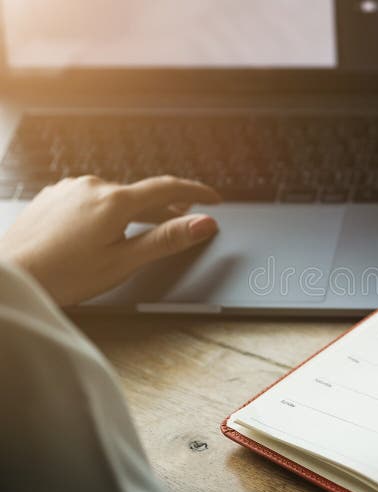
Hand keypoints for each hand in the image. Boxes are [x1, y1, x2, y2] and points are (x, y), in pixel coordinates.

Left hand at [0, 175, 221, 305]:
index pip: (168, 188)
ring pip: (115, 197)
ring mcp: (70, 189)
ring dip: (133, 212)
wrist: (8, 276)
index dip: (196, 193)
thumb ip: (167, 239)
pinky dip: (107, 212)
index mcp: (115, 201)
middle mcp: (92, 186)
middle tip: (184, 221)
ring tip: (139, 234)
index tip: (214, 198)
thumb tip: (204, 224)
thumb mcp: (124, 262)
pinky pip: (91, 199)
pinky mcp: (53, 197)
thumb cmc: (62, 276)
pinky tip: (101, 233)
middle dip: (165, 208)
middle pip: (142, 194)